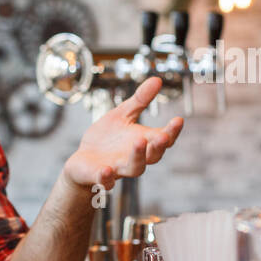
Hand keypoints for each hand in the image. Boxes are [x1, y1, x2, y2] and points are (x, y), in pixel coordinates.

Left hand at [62, 76, 182, 190]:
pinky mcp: (100, 177)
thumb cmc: (106, 138)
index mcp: (143, 142)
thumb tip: (157, 79)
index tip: (178, 120)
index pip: (163, 139)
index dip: (172, 131)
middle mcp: (134, 158)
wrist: (83, 160)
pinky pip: (106, 181)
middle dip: (159, 146)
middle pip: (153, 156)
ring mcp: (118, 169)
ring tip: (139, 142)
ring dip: (137, 157)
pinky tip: (106, 170)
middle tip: (163, 135)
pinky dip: (107, 177)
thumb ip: (139, 100)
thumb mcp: (122, 114)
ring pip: (134, 168)